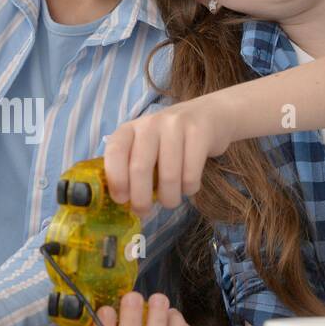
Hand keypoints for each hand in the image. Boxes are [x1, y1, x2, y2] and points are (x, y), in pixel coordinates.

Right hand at [83, 292, 191, 325]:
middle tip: (133, 297)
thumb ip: (112, 311)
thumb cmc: (136, 323)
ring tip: (158, 298)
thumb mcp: (119, 318)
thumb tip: (105, 290)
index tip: (107, 309)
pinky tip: (171, 312)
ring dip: (156, 321)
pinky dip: (174, 325)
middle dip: (130, 323)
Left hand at [103, 93, 234, 216]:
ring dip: (169, 198)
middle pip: (140, 168)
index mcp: (130, 129)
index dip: (116, 179)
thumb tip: (123, 202)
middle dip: (140, 198)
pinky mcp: (199, 133)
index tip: (121, 200)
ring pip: (168, 175)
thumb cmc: (170, 140)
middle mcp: (150, 124)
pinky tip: (188, 186)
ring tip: (170, 200)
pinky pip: (191, 174)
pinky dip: (189, 188)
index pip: (115, 152)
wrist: (210, 114)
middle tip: (144, 211)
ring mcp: (175, 126)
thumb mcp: (145, 146)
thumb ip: (131, 167)